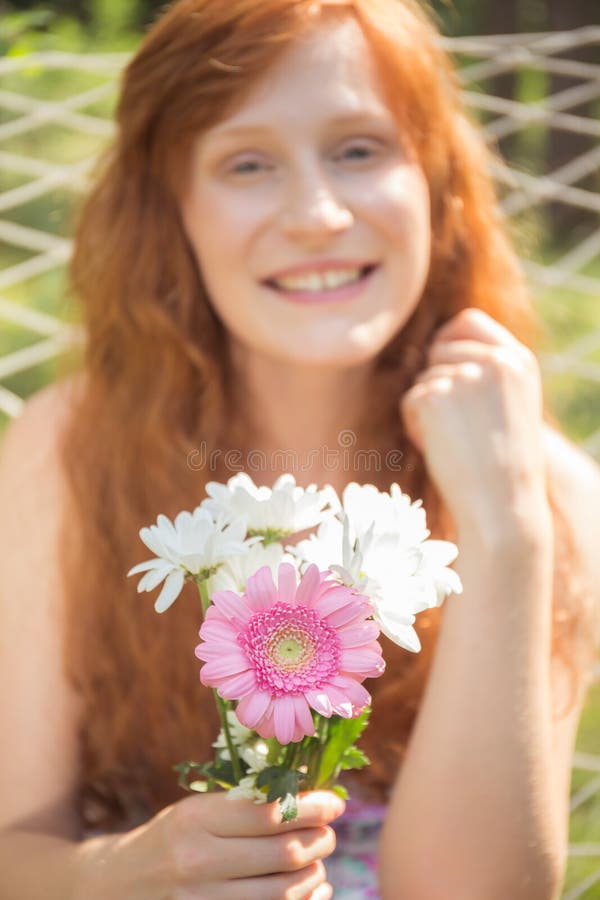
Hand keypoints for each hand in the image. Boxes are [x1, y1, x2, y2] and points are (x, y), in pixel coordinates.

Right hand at [84, 789, 342, 899]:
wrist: (114, 888)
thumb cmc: (167, 840)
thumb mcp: (195, 810)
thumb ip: (243, 803)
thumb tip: (307, 790)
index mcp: (196, 818)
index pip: (271, 811)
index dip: (312, 805)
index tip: (334, 801)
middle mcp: (198, 860)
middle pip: (284, 852)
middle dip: (320, 839)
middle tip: (330, 831)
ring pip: (284, 891)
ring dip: (314, 872)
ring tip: (319, 859)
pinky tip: (310, 889)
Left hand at [400, 308, 548, 540]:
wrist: (502, 504)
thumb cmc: (502, 464)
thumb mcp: (509, 404)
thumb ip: (485, 372)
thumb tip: (436, 347)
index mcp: (519, 360)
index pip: (468, 321)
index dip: (447, 339)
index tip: (441, 363)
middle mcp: (496, 361)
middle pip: (438, 349)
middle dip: (436, 381)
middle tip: (456, 422)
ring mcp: (467, 376)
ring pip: (423, 378)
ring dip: (427, 408)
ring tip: (454, 440)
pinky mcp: (437, 395)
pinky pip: (410, 400)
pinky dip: (416, 426)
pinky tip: (440, 447)